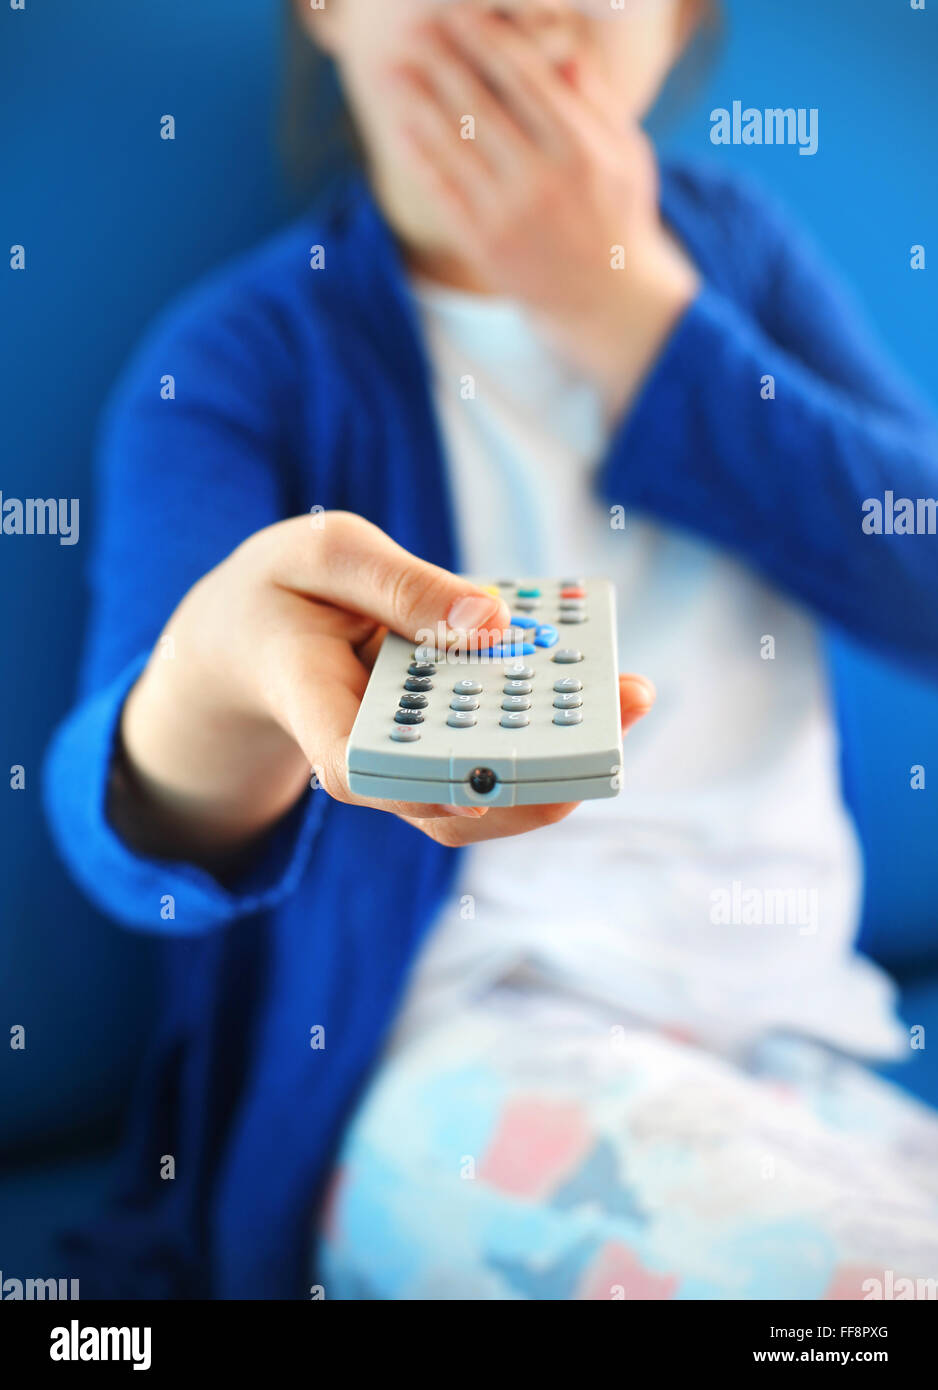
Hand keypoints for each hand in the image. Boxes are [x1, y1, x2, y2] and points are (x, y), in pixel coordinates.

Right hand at [115, 512, 654, 866]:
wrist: (256, 637)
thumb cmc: (284, 591)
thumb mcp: (323, 555)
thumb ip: (399, 584)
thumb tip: (492, 619)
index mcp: (316, 710)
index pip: (360, 768)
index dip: (426, 782)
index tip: (484, 781)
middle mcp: (367, 756)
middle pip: (449, 800)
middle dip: (538, 774)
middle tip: (617, 719)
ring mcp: (407, 760)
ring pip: (485, 794)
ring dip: (565, 760)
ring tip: (633, 698)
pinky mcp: (438, 745)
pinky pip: (497, 751)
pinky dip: (552, 725)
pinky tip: (603, 682)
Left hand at [386, 3, 699, 415]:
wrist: (608, 300)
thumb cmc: (619, 215)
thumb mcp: (628, 153)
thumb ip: (596, 99)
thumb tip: (562, 47)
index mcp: (582, 148)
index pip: (525, 78)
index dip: (487, 40)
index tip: (461, 16)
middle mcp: (543, 180)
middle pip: (480, 106)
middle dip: (442, 62)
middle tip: (415, 31)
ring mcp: (509, 216)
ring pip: (452, 147)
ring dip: (417, 104)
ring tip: (394, 73)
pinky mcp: (485, 247)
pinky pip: (442, 192)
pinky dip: (418, 158)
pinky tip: (400, 129)